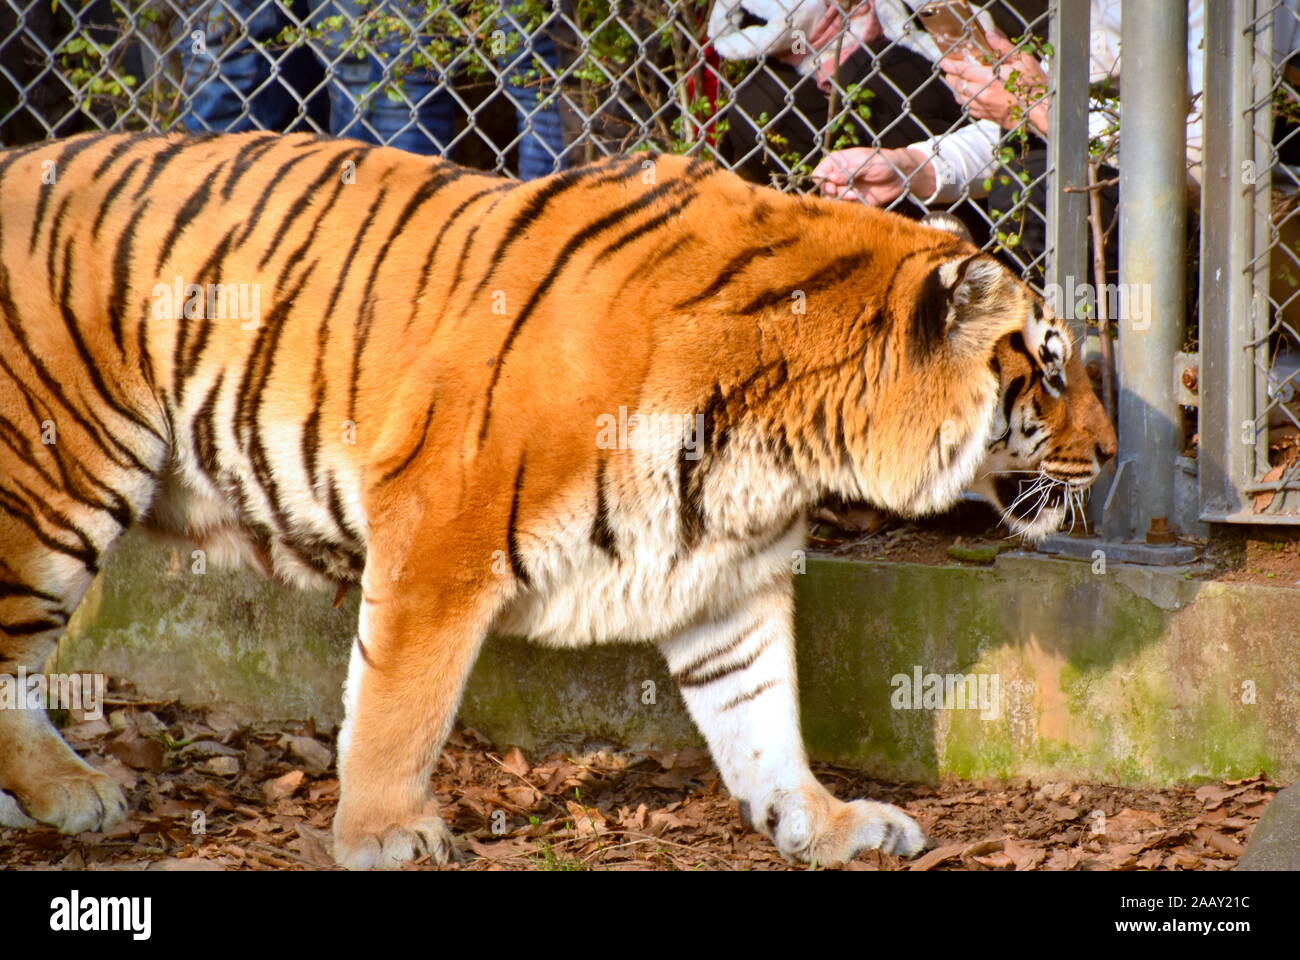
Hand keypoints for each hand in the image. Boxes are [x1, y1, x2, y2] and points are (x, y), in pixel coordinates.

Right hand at [813, 146, 935, 204]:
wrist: (901, 176)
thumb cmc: (884, 162)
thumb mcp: (867, 163)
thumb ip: (849, 171)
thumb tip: (832, 178)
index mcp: (838, 162)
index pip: (820, 171)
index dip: (821, 179)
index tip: (831, 183)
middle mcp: (838, 176)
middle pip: (823, 188)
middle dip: (830, 191)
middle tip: (840, 192)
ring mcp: (845, 189)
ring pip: (831, 199)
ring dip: (840, 199)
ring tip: (854, 195)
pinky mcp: (853, 201)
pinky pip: (843, 207)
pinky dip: (848, 206)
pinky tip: (858, 200)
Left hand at [940, 29, 1049, 134]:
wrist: (1041, 112)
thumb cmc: (1034, 85)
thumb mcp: (1022, 60)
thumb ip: (1003, 47)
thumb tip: (989, 34)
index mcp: (989, 79)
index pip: (962, 71)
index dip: (951, 65)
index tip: (943, 62)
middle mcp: (982, 94)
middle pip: (957, 85)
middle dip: (952, 77)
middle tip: (951, 71)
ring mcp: (983, 107)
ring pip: (960, 98)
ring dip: (957, 89)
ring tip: (958, 82)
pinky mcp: (986, 116)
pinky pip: (968, 109)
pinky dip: (964, 101)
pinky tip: (968, 96)